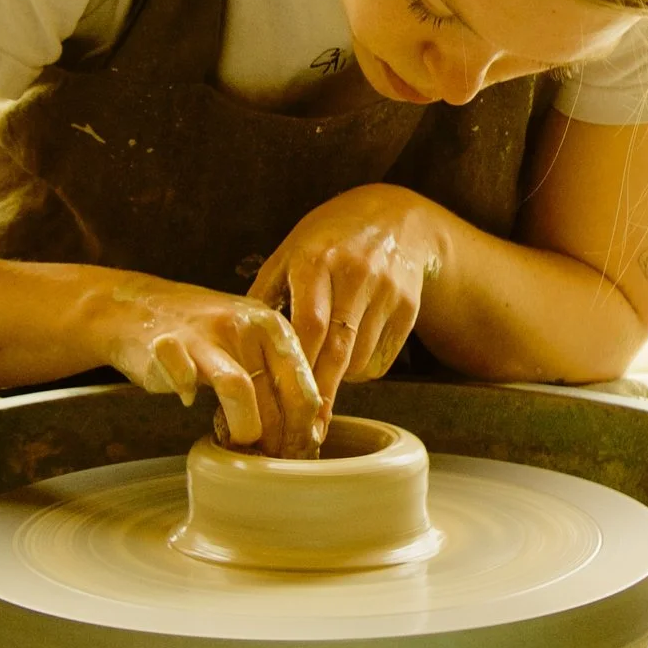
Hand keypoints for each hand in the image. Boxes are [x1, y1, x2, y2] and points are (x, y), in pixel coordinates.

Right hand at [97, 277, 325, 456]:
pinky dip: (187, 395)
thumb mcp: (251, 342)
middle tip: (271, 460)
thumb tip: (306, 429)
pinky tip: (189, 401)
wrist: (138, 306)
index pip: (304, 387)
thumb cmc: (203, 334)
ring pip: (239, 390)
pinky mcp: (168, 344)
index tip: (298, 453)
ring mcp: (206, 334)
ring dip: (243, 428)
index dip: (304, 428)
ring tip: (240, 446)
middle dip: (278, 438)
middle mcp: (245, 325)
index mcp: (273, 326)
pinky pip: (183, 378)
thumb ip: (277, 376)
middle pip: (276, 395)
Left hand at [249, 184, 446, 413]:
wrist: (394, 219)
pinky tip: (351, 354)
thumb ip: (265, 293)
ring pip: (360, 359)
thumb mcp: (290, 251)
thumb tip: (237, 344)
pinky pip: (382, 358)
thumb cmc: (329, 239)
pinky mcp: (410, 308)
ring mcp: (387, 292)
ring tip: (324, 369)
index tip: (283, 398)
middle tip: (308, 428)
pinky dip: (363, 369)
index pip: (309, 324)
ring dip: (339, 377)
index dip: (298, 365)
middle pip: (338, 349)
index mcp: (317, 260)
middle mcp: (356, 275)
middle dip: (321, 392)